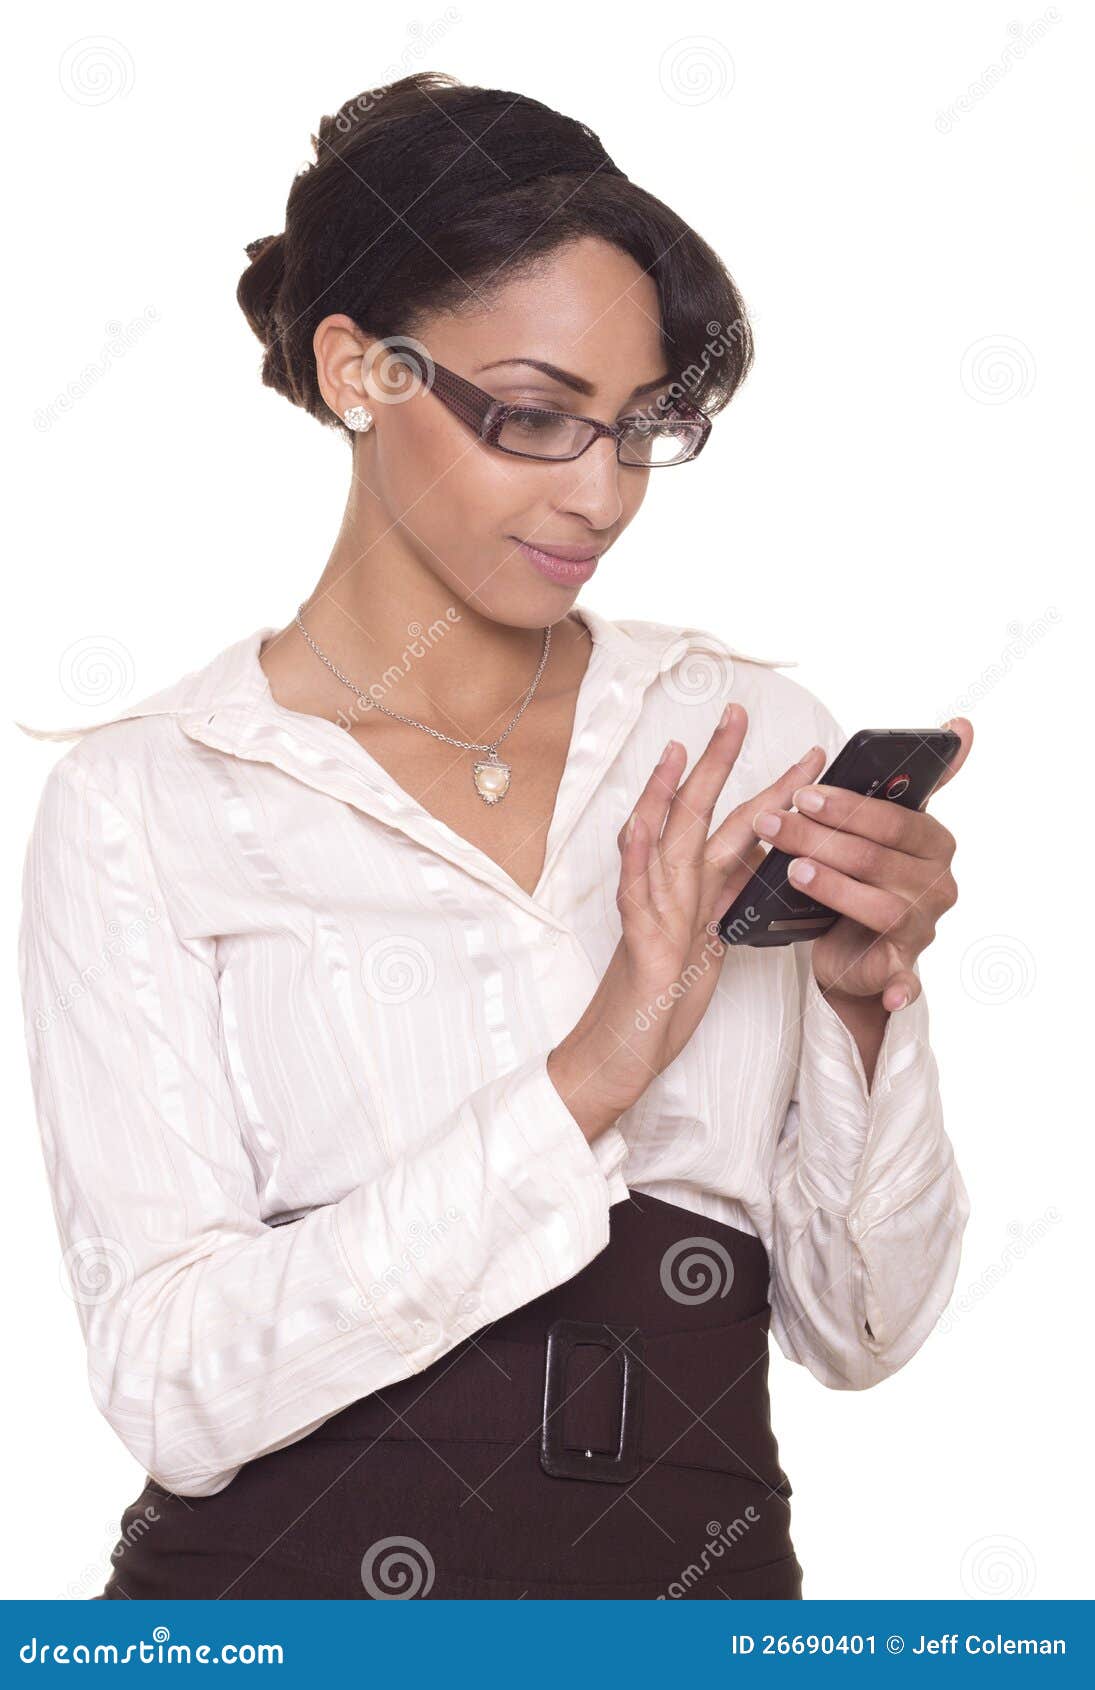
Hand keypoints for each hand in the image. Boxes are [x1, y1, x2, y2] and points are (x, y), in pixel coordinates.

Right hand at [548, 706, 828, 1139]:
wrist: (618, 1058)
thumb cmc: (660, 1009)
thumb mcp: (708, 949)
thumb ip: (725, 904)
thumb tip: (753, 866)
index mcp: (698, 896)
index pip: (734, 831)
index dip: (771, 793)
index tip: (807, 760)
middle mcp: (673, 895)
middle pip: (695, 816)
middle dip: (718, 764)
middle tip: (738, 714)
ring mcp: (654, 915)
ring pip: (661, 842)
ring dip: (671, 792)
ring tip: (681, 748)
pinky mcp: (641, 945)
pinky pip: (635, 893)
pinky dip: (637, 855)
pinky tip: (640, 823)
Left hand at [750, 719, 973, 1012]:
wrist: (855, 946)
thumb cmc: (862, 875)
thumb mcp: (878, 828)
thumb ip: (906, 781)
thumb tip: (962, 724)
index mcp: (934, 843)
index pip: (893, 819)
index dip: (848, 807)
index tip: (803, 793)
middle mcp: (937, 884)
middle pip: (877, 858)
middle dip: (820, 838)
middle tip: (772, 823)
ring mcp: (922, 928)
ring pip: (878, 905)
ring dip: (833, 887)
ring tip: (793, 871)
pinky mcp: (902, 967)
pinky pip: (907, 979)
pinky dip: (902, 986)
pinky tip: (891, 990)